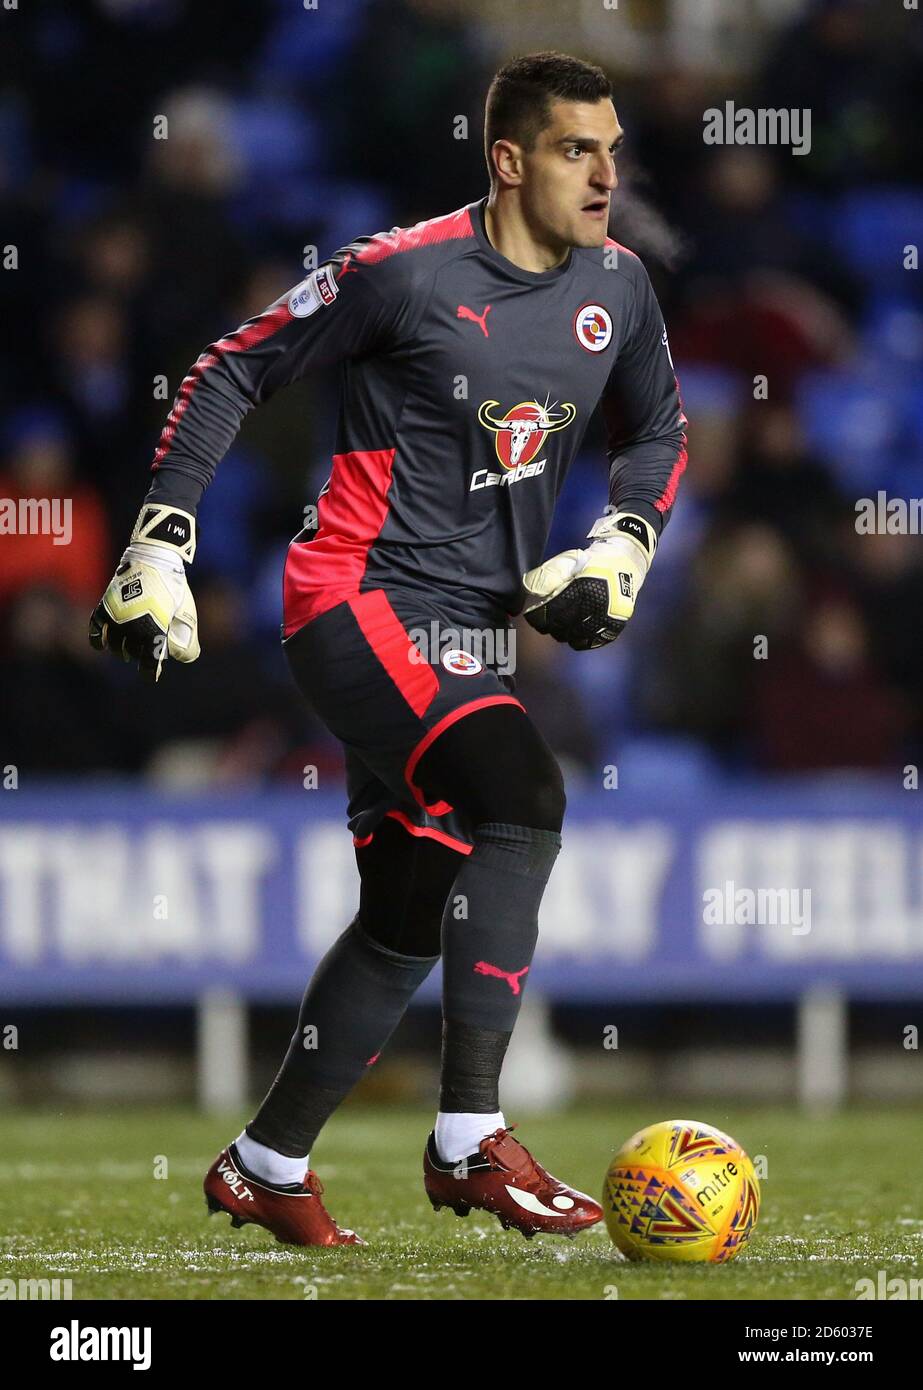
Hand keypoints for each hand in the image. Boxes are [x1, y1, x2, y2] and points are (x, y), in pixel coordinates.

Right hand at [89, 504, 199, 681]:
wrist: (154, 557)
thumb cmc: (174, 587)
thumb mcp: (187, 615)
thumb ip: (186, 639)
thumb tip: (184, 658)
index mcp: (154, 630)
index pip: (149, 660)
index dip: (150, 671)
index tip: (152, 676)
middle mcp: (133, 626)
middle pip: (132, 652)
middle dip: (139, 655)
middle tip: (145, 653)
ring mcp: (117, 616)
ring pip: (115, 644)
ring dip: (121, 650)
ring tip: (128, 650)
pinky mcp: (106, 605)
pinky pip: (96, 627)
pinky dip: (97, 639)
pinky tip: (100, 646)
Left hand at [521, 511, 656, 650]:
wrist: (626, 562)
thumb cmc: (591, 562)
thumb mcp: (568, 560)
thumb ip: (548, 575)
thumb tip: (530, 589)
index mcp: (584, 588)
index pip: (552, 611)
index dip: (538, 617)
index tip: (531, 615)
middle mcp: (598, 605)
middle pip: (562, 627)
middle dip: (549, 625)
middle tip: (546, 620)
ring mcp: (608, 618)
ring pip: (576, 637)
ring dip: (563, 633)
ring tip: (561, 625)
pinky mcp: (616, 626)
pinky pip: (591, 642)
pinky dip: (579, 640)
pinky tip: (575, 632)